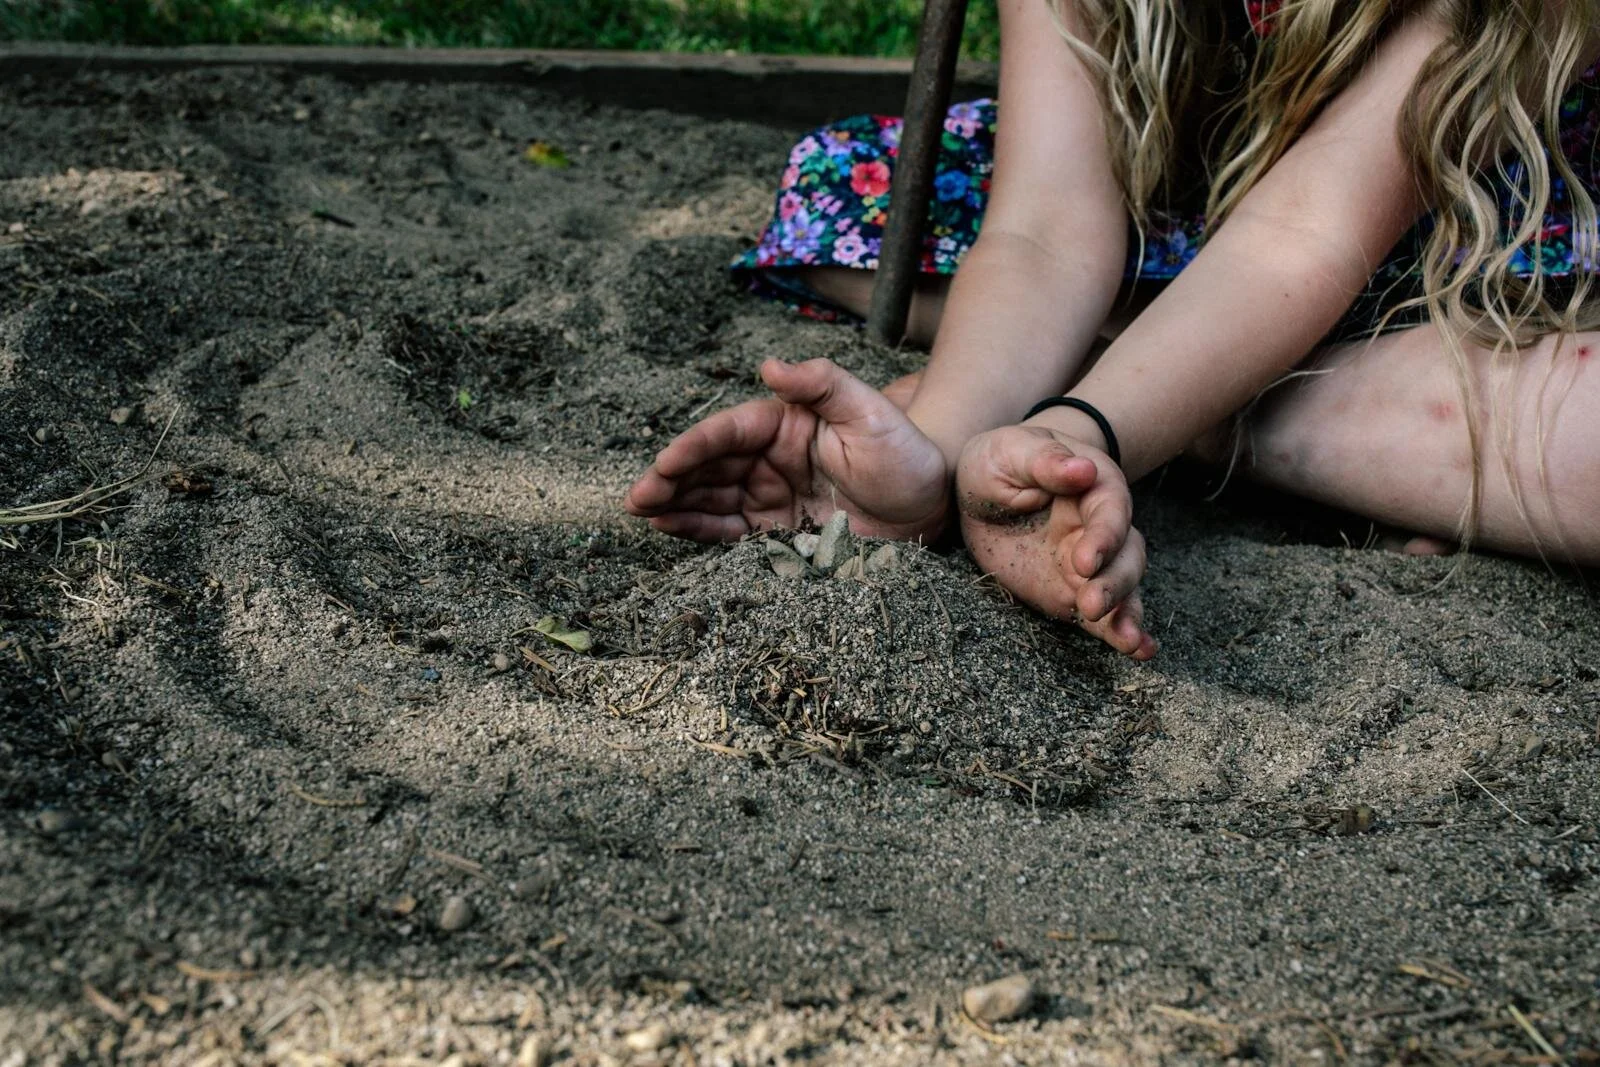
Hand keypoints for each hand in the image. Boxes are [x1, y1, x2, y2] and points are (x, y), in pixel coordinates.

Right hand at [625, 358, 949, 542]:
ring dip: (676, 504)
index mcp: (785, 423)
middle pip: (711, 466)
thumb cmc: (904, 451)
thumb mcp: (869, 412)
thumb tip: (769, 365)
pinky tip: (670, 529)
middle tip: (638, 497)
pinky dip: (699, 529)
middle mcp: (770, 456)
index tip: (666, 463)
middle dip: (671, 480)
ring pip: (712, 497)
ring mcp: (770, 493)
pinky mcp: (776, 528)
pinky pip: (730, 529)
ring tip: (643, 513)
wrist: (930, 506)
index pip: (730, 432)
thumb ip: (821, 384)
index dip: (696, 447)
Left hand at [956, 424, 1156, 658]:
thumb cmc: (1001, 461)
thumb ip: (1045, 460)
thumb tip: (1082, 469)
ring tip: (1127, 640)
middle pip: (1126, 556)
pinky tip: (1138, 650)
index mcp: (1094, 487)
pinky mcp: (1073, 591)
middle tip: (1093, 604)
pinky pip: (1104, 615)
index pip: (1111, 512)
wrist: (981, 490)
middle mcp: (1101, 528)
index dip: (1104, 537)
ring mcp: (1090, 563)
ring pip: (1123, 588)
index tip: (1085, 560)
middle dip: (1115, 582)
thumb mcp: (1012, 451)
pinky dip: (1121, 633)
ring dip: (1126, 613)